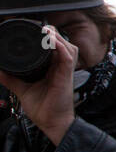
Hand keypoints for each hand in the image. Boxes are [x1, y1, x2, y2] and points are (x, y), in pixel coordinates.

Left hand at [0, 26, 76, 146]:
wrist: (52, 123)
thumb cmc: (43, 109)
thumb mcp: (22, 90)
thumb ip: (11, 78)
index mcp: (53, 69)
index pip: (54, 48)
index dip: (48, 37)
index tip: (35, 30)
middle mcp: (60, 68)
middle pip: (63, 43)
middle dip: (53, 33)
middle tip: (42, 28)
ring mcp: (65, 72)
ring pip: (68, 47)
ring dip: (57, 37)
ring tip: (46, 31)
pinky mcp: (66, 76)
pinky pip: (67, 58)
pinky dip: (61, 48)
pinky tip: (52, 41)